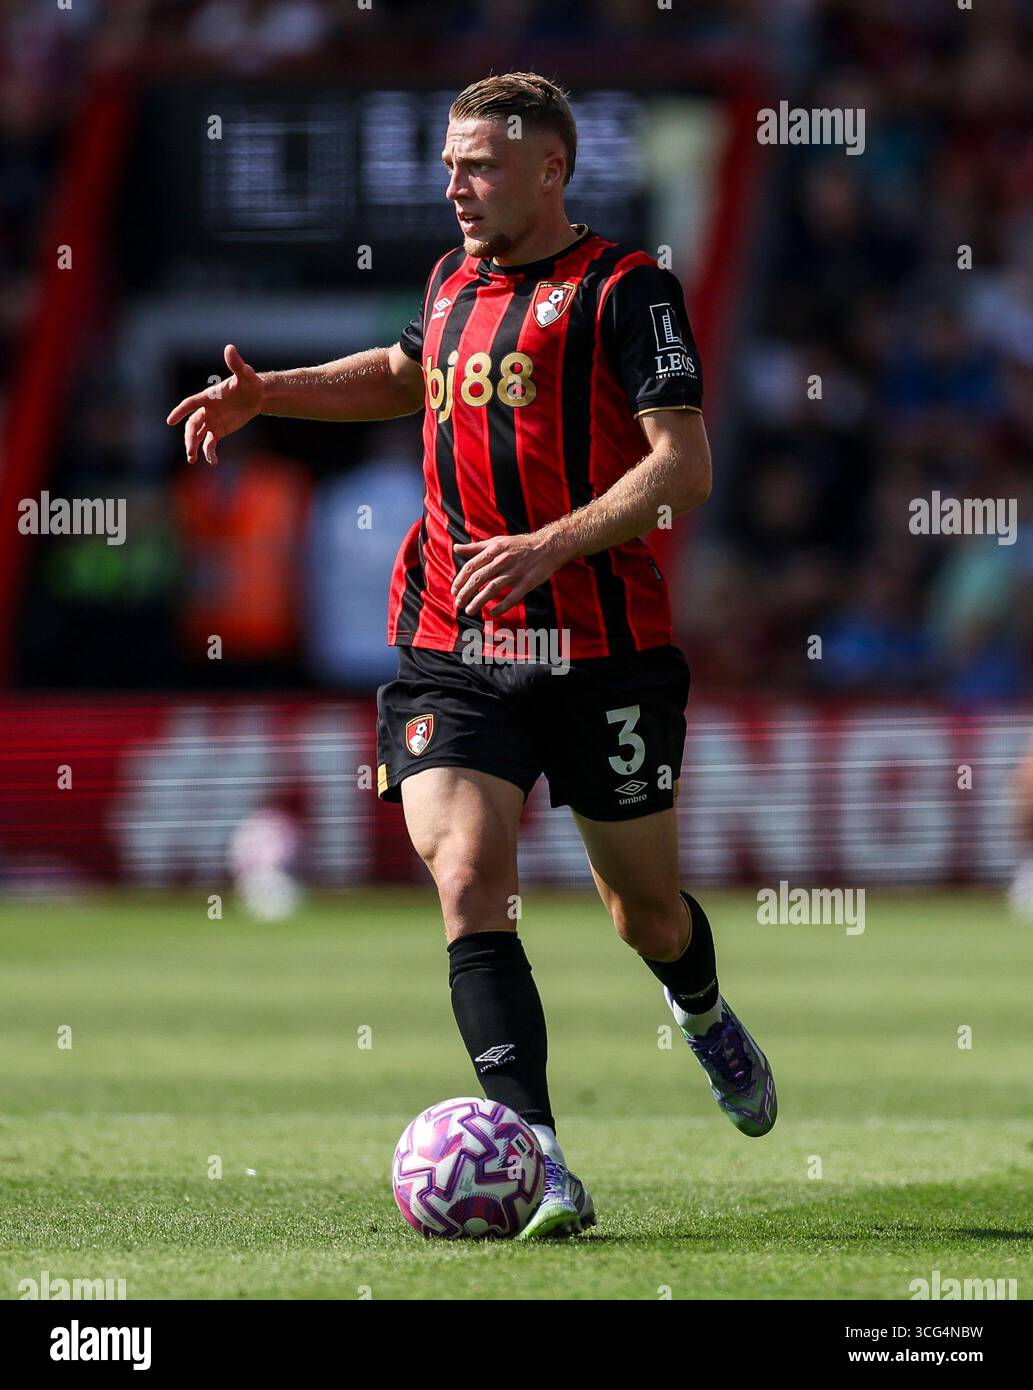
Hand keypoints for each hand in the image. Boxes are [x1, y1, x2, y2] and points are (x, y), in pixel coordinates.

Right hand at [166, 344, 263, 464]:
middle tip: (189, 451)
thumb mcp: (244, 374)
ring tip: (192, 459)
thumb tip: (230, 348)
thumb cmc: (249, 382)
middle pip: (192, 424)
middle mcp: (206, 410)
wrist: (257, 396)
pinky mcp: (218, 431)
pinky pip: (210, 443)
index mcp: (208, 397)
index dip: (180, 411)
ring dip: (193, 447)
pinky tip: (212, 462)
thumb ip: (236, 364)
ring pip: (197, 435)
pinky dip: (209, 452)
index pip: (190, 404)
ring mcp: (210, 421)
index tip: (170, 420)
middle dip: (189, 437)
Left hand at [451, 531, 567, 619]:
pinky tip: (492, 613)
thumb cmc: (520, 545)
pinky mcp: (528, 582)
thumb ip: (475, 547)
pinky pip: (512, 598)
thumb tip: (455, 549)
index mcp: (494, 550)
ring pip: (492, 588)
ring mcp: (516, 572)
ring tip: (470, 610)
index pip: (471, 566)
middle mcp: (503, 560)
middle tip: (458, 604)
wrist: (548, 546)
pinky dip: (501, 607)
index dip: (460, 580)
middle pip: (479, 578)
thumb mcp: (497, 542)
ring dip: (478, 601)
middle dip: (465, 593)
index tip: (454, 591)